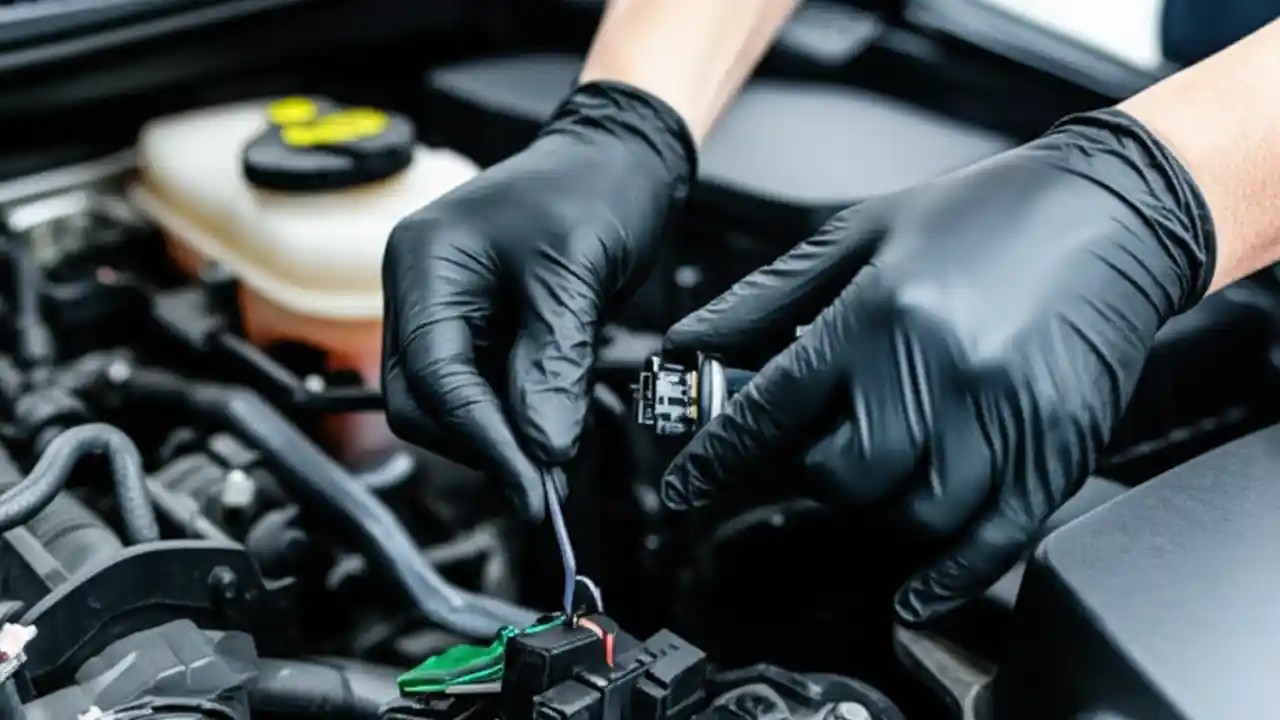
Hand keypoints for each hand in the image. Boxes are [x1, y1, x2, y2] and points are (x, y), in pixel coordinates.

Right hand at [383, 82, 694, 519]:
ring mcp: (445, 310)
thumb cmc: (594, 188)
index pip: (435, 379)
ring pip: (453, 405)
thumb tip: (543, 450)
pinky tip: (556, 415)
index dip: (483, 442)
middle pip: (425, 403)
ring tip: (561, 447)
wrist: (619, 157)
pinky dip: (519, 413)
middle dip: (486, 443)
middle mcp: (421, 291)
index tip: (533, 489)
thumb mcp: (577, 276)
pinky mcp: (478, 327)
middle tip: (548, 480)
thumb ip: (553, 366)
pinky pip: (484, 389)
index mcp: (425, 264)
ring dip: (504, 434)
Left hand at [660, 109, 1214, 623]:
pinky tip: (915, 591)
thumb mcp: (860, 232)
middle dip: (807, 470)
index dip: (716, 457)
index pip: (772, 410)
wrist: (1113, 207)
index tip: (684, 485)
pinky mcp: (1056, 448)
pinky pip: (992, 540)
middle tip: (812, 444)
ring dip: (875, 507)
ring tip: (876, 467)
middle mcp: (938, 369)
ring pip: (910, 514)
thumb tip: (692, 342)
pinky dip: (946, 577)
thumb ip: (767, 297)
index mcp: (880, 312)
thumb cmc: (985, 213)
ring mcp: (1001, 416)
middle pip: (840, 475)